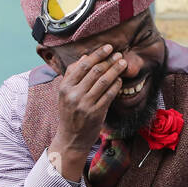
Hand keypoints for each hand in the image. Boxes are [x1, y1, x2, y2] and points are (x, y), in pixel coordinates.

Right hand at [50, 44, 126, 180]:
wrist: (71, 138)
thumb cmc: (69, 113)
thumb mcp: (65, 93)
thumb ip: (73, 74)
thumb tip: (85, 56)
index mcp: (65, 86)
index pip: (83, 65)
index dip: (97, 54)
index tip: (107, 47)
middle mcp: (74, 94)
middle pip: (95, 71)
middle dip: (109, 60)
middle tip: (118, 54)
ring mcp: (85, 104)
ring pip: (103, 82)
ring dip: (115, 70)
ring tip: (122, 63)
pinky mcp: (96, 113)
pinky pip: (109, 95)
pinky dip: (116, 86)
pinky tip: (120, 80)